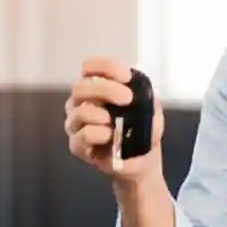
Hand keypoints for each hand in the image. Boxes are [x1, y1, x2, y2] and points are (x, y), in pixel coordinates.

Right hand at [64, 56, 165, 183]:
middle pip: (81, 86)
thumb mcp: (150, 107)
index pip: (90, 66)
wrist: (142, 160)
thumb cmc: (142, 129)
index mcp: (96, 87)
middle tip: (127, 98)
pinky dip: (99, 134)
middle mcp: (81, 102)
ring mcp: (76, 124)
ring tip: (115, 123)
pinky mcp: (77, 145)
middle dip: (106, 89)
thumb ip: (145, 93)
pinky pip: (83, 135)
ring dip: (101, 114)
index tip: (126, 76)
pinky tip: (110, 137)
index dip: (106, 67)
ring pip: (81, 111)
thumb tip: (140, 85)